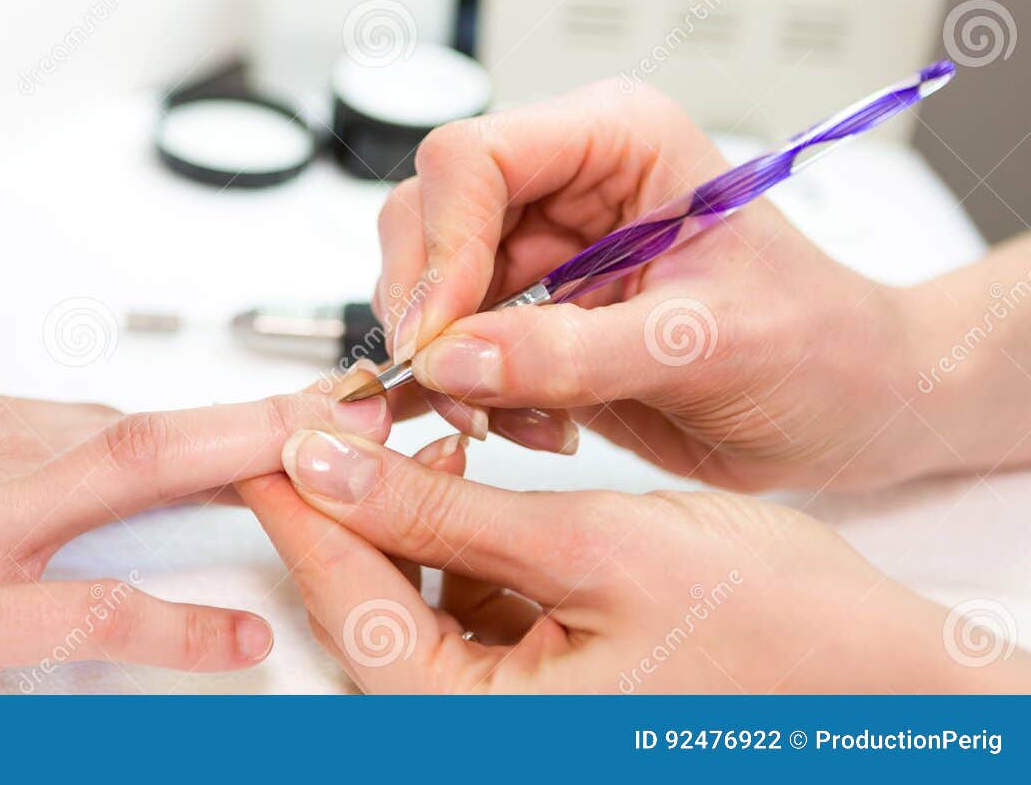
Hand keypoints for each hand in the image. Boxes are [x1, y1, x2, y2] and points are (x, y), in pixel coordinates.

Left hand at [243, 430, 1030, 692]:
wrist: (885, 679)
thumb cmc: (778, 641)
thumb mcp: (593, 550)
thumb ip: (444, 517)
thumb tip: (330, 467)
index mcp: (478, 727)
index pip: (344, 598)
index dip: (293, 503)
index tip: (256, 433)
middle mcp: (480, 729)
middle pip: (365, 602)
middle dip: (347, 500)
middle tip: (331, 412)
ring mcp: (506, 708)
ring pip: (406, 595)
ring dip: (400, 510)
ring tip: (403, 428)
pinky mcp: (532, 677)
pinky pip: (457, 601)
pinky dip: (450, 536)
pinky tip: (459, 474)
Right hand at [374, 79, 930, 490]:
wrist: (852, 409)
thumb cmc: (820, 348)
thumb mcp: (708, 346)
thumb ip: (575, 352)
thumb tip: (451, 360)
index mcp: (614, 138)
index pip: (473, 158)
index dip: (440, 245)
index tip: (437, 337)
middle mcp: (563, 182)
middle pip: (425, 217)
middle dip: (428, 313)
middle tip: (456, 399)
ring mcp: (538, 249)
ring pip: (423, 287)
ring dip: (448, 367)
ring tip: (520, 423)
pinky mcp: (527, 314)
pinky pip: (449, 347)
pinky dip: (465, 397)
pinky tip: (527, 428)